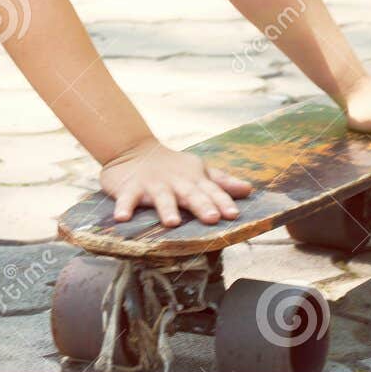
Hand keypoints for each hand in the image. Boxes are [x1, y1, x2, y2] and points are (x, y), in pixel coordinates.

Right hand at [100, 139, 252, 226]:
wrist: (133, 149)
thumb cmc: (172, 166)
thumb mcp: (199, 171)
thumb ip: (222, 183)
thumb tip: (249, 189)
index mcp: (193, 180)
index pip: (212, 191)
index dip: (223, 202)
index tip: (233, 214)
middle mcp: (175, 183)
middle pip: (190, 194)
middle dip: (201, 205)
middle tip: (211, 218)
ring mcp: (152, 185)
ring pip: (161, 198)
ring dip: (166, 209)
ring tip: (172, 222)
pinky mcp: (129, 188)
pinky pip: (126, 198)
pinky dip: (123, 207)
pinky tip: (122, 219)